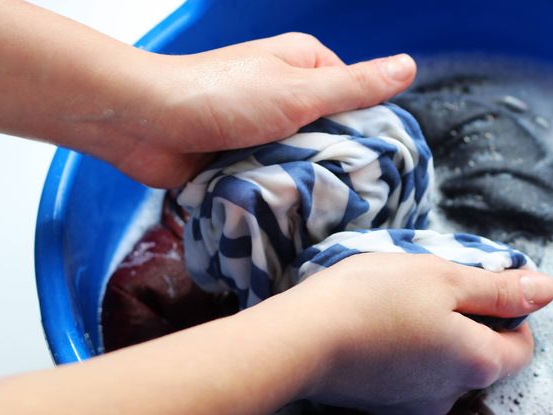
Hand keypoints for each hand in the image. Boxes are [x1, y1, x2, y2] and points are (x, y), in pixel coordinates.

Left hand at [111, 33, 416, 187]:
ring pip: (302, 159)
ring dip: (305, 180)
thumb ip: (354, 86)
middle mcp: (284, 92)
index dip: (369, 130)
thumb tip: (408, 66)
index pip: (356, 99)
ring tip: (321, 208)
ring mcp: (261, 127)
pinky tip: (291, 212)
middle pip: (330, 132)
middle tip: (351, 194)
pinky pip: (273, 177)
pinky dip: (278, 191)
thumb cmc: (220, 97)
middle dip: (335, 161)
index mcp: (303, 64)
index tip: (379, 164)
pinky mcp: (240, 156)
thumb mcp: (299, 92)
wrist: (144, 124)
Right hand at [255, 253, 552, 414]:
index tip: (477, 286)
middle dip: (467, 321)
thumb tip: (548, 291)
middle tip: (432, 287)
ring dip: (434, 335)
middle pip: (480, 357)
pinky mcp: (379, 406)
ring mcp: (412, 406)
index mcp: (478, 365)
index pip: (522, 347)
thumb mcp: (446, 279)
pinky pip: (409, 375)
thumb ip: (499, 290)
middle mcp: (452, 396)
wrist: (301, 340)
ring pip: (442, 366)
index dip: (510, 313)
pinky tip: (375, 326)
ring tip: (398, 303)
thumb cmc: (378, 298)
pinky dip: (404, 350)